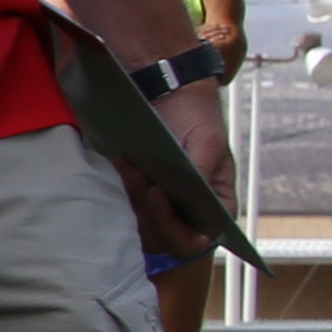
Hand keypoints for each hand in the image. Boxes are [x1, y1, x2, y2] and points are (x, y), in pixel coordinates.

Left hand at [115, 83, 235, 257]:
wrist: (166, 91)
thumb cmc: (195, 115)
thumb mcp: (208, 139)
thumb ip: (202, 171)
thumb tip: (189, 198)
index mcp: (214, 206)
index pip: (197, 240)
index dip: (173, 227)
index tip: (156, 193)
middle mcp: (187, 213)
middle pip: (162, 239)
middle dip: (146, 211)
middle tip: (138, 175)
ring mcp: (159, 207)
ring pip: (138, 227)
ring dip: (128, 200)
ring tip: (127, 165)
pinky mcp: (134, 196)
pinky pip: (121, 210)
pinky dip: (116, 192)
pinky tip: (119, 166)